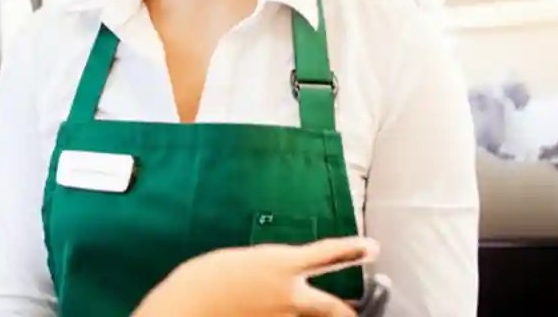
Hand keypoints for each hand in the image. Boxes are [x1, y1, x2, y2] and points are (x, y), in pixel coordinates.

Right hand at [133, 237, 378, 316]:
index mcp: (281, 265)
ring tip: (301, 311)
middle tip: (354, 313)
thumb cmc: (203, 279)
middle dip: (347, 312)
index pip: (327, 255)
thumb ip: (266, 270)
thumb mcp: (240, 262)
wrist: (185, 310)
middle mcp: (290, 296)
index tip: (372, 247)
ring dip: (311, 316)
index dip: (352, 250)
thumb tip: (276, 279)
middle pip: (334, 308)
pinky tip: (262, 313)